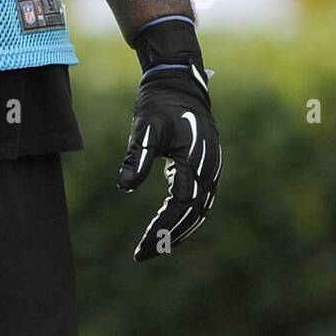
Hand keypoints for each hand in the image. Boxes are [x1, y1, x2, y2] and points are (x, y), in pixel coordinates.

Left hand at [117, 64, 221, 261]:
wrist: (179, 82)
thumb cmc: (159, 103)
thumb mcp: (145, 127)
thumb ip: (138, 157)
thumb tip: (125, 187)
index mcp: (195, 161)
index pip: (180, 206)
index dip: (162, 228)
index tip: (142, 245)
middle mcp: (208, 169)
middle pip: (192, 215)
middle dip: (168, 237)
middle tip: (143, 254)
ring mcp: (211, 169)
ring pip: (199, 212)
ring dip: (178, 231)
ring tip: (153, 247)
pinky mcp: (207, 168)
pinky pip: (199, 201)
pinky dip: (185, 217)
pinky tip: (166, 226)